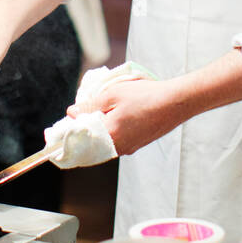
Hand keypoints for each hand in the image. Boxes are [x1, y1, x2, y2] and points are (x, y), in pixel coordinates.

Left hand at [68, 78, 184, 155]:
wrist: (177, 102)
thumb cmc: (146, 96)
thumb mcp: (113, 94)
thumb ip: (90, 105)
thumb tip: (72, 112)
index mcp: (109, 137)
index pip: (80, 142)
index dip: (70, 134)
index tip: (64, 125)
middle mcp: (119, 148)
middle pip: (92, 144)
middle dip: (85, 130)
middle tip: (82, 112)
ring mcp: (130, 147)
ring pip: (106, 141)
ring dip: (100, 128)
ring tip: (101, 109)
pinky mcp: (139, 143)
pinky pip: (118, 140)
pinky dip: (112, 129)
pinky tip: (117, 113)